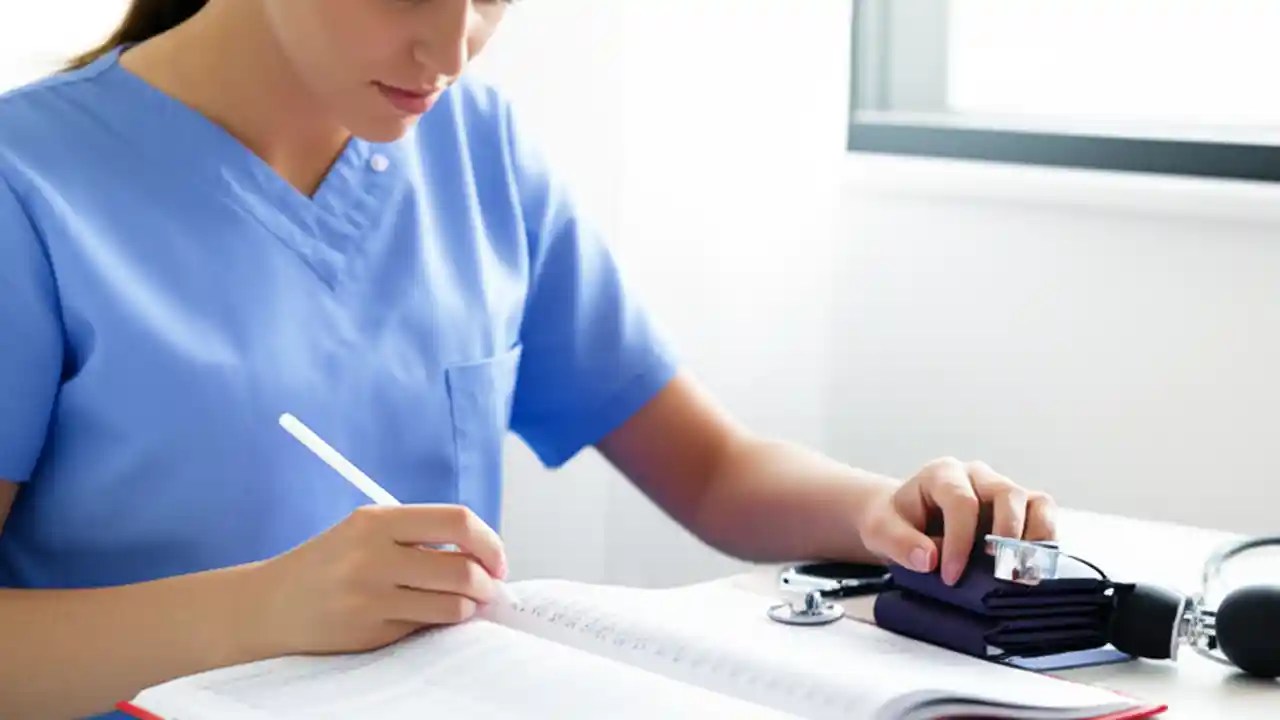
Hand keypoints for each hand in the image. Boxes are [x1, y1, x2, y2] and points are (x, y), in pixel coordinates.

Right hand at [247, 504, 507, 655]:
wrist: (271, 603)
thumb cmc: (332, 563)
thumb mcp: (368, 531)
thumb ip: (420, 536)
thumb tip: (485, 557)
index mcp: (378, 520)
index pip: (457, 522)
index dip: (489, 542)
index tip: (497, 559)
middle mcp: (373, 556)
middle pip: (461, 568)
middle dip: (488, 582)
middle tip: (490, 588)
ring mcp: (371, 597)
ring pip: (451, 604)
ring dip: (470, 606)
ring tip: (467, 603)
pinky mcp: (370, 631)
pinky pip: (426, 627)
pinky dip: (440, 621)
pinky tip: (431, 615)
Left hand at [857, 458, 1056, 585]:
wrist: (903, 521)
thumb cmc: (895, 522)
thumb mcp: (879, 530)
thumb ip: (898, 542)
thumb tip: (928, 558)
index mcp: (942, 475)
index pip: (962, 501)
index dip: (960, 540)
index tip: (951, 576)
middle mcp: (978, 476)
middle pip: (1007, 494)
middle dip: (1006, 536)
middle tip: (999, 574)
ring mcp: (1002, 491)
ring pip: (1035, 502)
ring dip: (1035, 539)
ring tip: (1024, 573)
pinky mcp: (1019, 510)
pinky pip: (1044, 515)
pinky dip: (1046, 541)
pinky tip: (1034, 568)